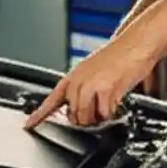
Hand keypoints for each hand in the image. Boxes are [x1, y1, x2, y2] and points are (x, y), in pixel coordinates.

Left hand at [24, 35, 158, 128]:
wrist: (137, 42)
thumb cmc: (122, 56)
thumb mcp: (96, 71)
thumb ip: (85, 88)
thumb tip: (82, 109)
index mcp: (74, 75)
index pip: (53, 98)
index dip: (40, 114)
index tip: (29, 125)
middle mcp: (79, 80)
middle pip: (73, 115)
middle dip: (85, 120)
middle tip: (98, 113)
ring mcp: (90, 85)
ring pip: (86, 118)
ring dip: (98, 119)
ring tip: (108, 107)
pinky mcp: (105, 89)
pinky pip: (104, 114)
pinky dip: (111, 114)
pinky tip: (117, 103)